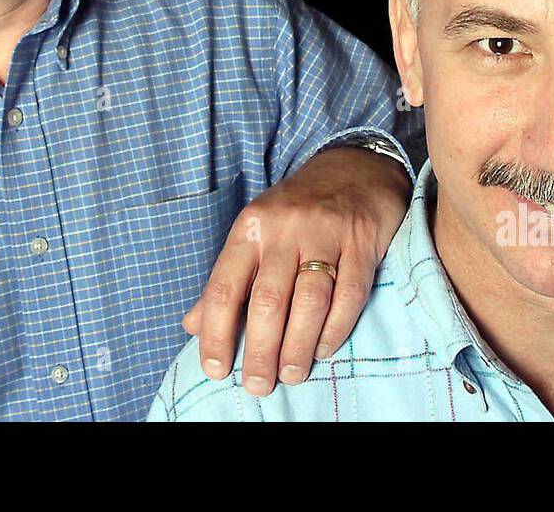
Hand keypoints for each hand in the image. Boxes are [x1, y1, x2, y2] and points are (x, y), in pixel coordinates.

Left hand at [182, 146, 410, 395]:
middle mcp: (284, 229)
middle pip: (268, 299)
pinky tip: (324, 350)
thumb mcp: (255, 233)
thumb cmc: (297, 209)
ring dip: (298, 345)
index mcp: (250, 228)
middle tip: (257, 385)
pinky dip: (335, 327)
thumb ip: (227, 280)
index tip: (215, 369)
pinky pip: (348, 292)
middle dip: (260, 350)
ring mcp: (325, 233)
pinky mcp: (362, 242)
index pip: (225, 286)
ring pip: (308, 299)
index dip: (217, 332)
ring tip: (290, 375)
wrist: (355, 168)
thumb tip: (192, 325)